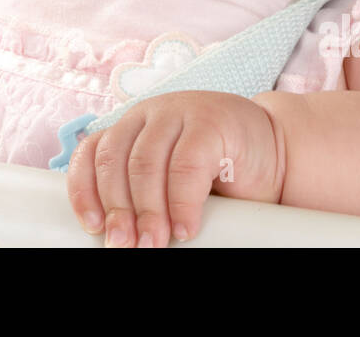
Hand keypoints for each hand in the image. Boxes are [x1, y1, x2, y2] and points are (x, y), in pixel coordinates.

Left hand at [65, 91, 284, 247]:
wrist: (274, 149)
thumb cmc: (218, 170)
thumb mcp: (170, 179)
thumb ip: (144, 193)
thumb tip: (118, 235)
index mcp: (131, 127)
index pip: (93, 153)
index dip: (85, 191)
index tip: (93, 227)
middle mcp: (149, 115)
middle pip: (116, 161)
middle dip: (118, 209)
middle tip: (126, 245)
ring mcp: (179, 112)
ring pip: (146, 162)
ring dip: (148, 211)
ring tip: (153, 243)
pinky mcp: (211, 121)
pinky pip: (187, 164)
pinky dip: (182, 201)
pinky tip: (185, 227)